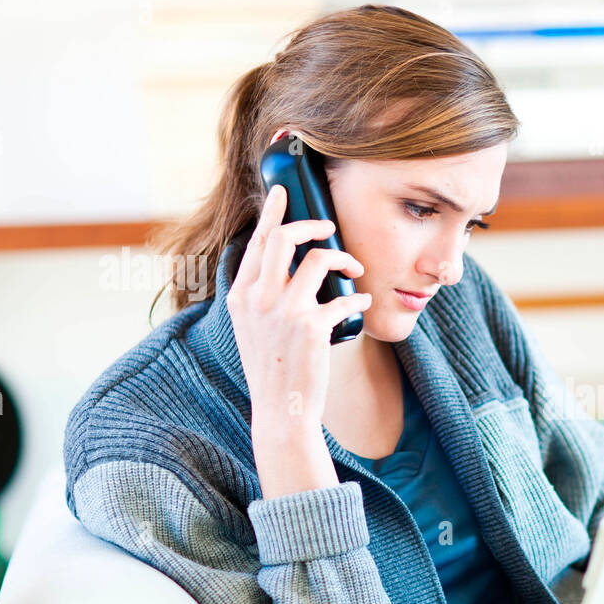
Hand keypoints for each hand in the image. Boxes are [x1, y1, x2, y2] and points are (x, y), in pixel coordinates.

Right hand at [228, 184, 368, 432]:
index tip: (283, 192)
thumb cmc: (274, 368)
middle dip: (311, 224)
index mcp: (240, 296)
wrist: (281, 411)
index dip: (272, 213)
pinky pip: (344, 297)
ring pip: (318, 258)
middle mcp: (257, 299)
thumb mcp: (254, 327)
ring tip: (355, 270)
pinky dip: (358, 296)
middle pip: (283, 238)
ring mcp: (284, 312)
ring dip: (344, 259)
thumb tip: (289, 265)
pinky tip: (363, 300)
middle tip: (330, 228)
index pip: (256, 242)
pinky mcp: (311, 327)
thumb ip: (263, 295)